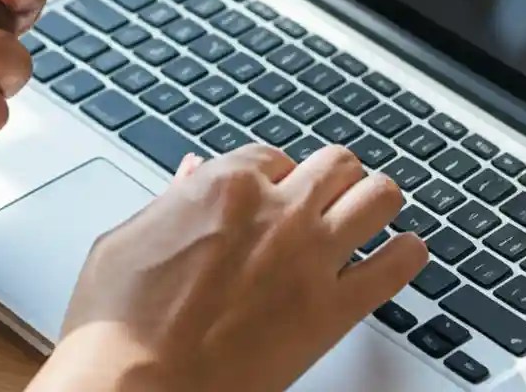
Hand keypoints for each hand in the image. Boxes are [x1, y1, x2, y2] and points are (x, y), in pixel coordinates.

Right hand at [33, 145, 427, 391]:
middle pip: (336, 164)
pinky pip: (399, 265)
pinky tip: (399, 256)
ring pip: (380, 195)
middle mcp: (277, 211)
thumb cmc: (119, 324)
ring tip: (369, 217)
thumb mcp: (127, 239)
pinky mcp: (333, 310)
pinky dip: (406, 255)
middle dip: (332, 179)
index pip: (276, 156)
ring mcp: (311, 257)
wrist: (137, 389)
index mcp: (225, 186)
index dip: (277, 177)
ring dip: (375, 202)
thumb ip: (173, 201)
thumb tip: (192, 175)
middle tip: (328, 199)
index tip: (275, 197)